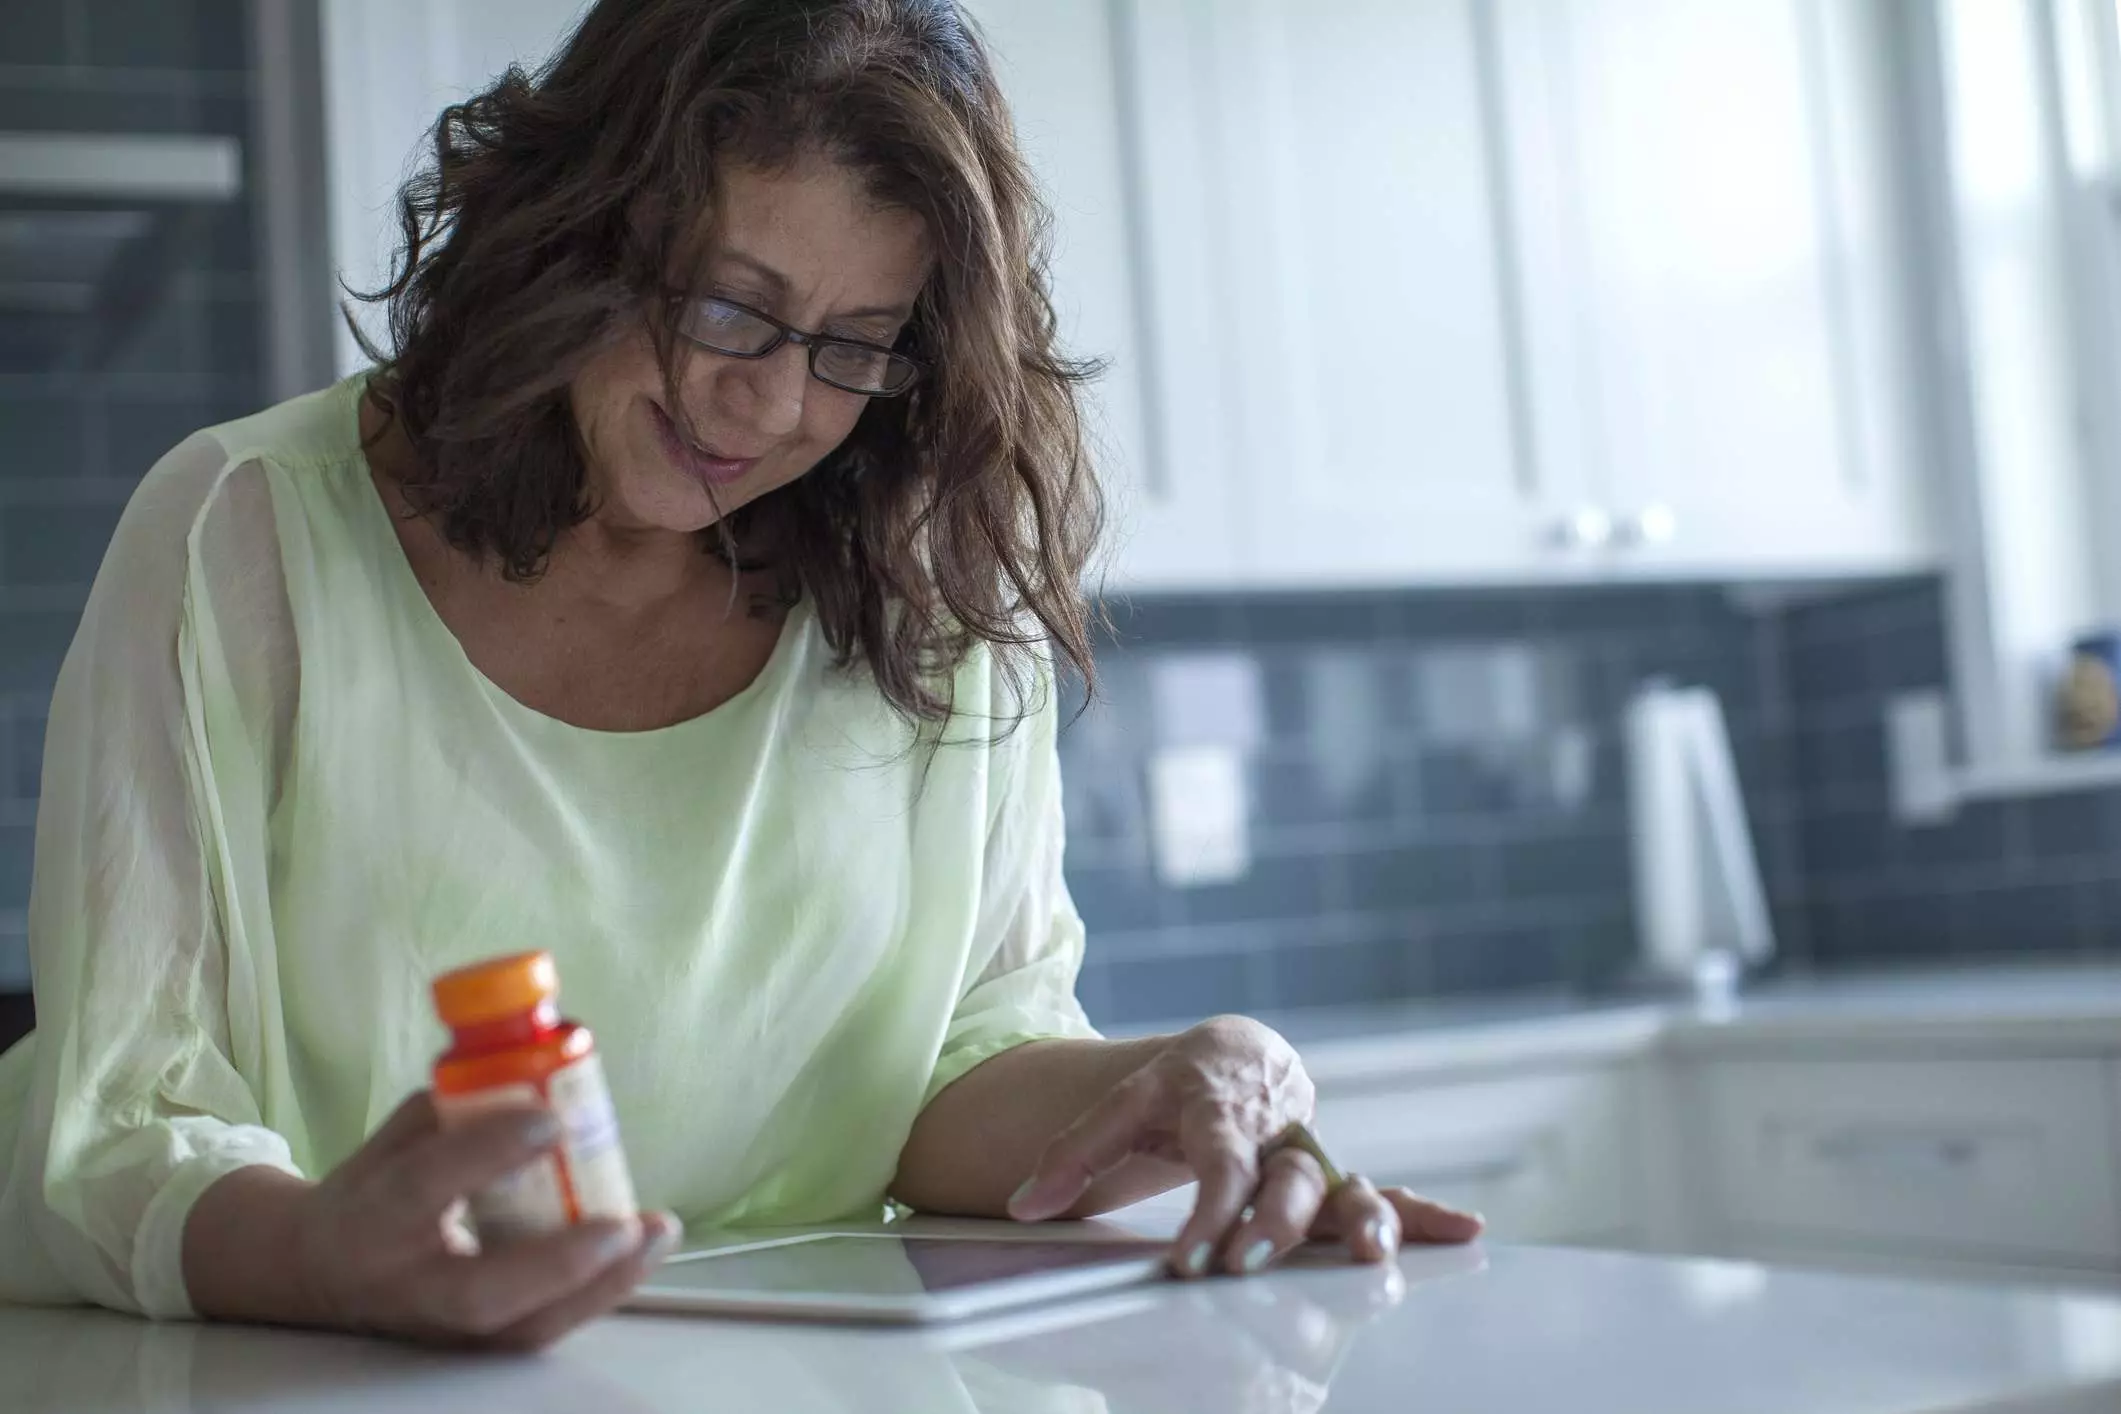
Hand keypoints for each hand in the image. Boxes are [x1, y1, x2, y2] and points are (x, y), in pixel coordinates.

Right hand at [286, 1091, 679, 1347]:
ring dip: (601, 1286)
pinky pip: (542, 1329)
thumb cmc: (370, 1193)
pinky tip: (638, 1255)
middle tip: (622, 1223)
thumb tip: (535, 1071)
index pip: (426, 1184)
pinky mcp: (476, 1345)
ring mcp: (443, 1327)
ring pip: (523, 1329)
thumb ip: (459, 1107)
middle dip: (559, 1261)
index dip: (488, 1151)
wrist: (321, 1275)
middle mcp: (406, 1283)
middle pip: (480, 1293)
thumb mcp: (395, 1137)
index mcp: (372, 1216)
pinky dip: (598, 1293)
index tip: (552, 1118)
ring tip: (655, 1235)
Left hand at [1005, 1016, 1482, 1275]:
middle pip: (1286, 1177)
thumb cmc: (1176, 1088)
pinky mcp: (1332, 1174)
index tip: (1192, 1260)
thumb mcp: (1122, 1106)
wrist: (1234, 1055)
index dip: (1209, 1212)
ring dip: (1361, 1219)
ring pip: (1341, 1186)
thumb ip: (1074, 1153)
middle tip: (1252, 1265)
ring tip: (1370, 1256)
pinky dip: (1420, 1213)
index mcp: (1218, 1111)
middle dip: (1275, 1222)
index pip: (1218, 1164)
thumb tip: (1025, 1203)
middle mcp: (1275, 1132)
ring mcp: (1310, 1153)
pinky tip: (1462, 1233)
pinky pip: (1381, 1192)